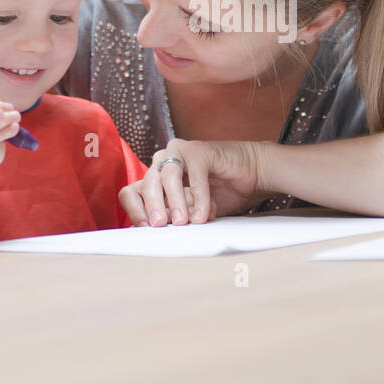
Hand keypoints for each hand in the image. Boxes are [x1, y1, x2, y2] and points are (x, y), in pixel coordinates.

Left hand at [117, 139, 267, 226]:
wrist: (252, 176)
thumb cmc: (221, 195)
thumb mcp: (191, 213)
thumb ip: (173, 219)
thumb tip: (152, 234)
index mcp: (155, 179)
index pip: (131, 193)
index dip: (134, 211)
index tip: (145, 229)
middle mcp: (162, 163)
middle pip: (147, 184)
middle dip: (153, 206)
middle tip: (161, 225)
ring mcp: (179, 152)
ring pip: (167, 176)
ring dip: (175, 201)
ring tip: (184, 221)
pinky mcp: (199, 149)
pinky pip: (194, 173)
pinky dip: (199, 196)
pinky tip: (204, 213)